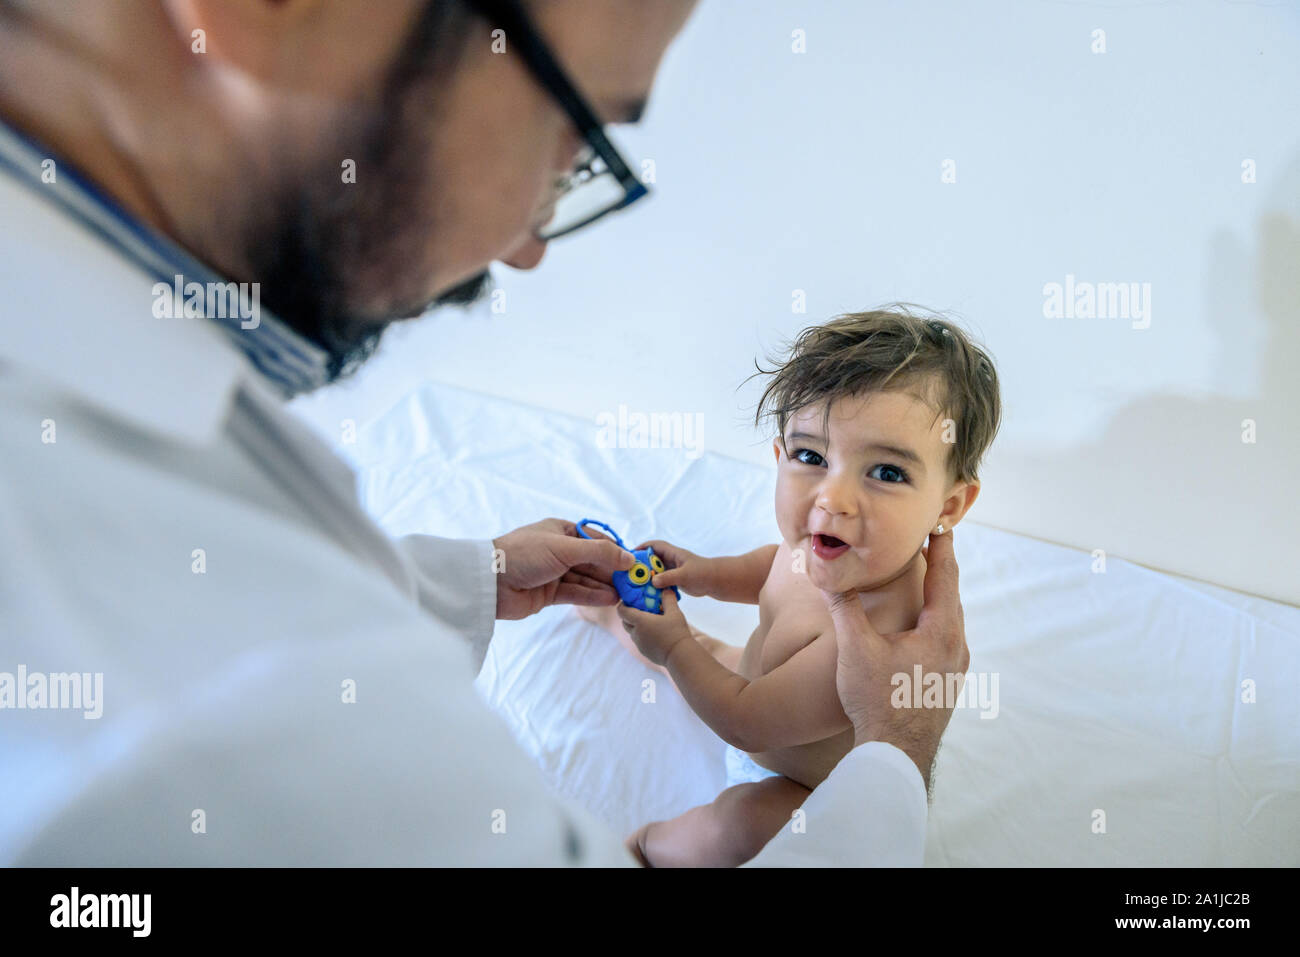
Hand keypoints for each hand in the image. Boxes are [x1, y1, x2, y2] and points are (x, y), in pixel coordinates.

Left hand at [492, 518, 634, 620]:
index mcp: (560, 530)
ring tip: (626, 593)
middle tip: (634, 581)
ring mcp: (554, 572)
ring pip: (585, 578)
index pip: (594, 539)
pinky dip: (592, 596)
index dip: (614, 550)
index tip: (634, 561)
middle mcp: (559, 550)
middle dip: (612, 570)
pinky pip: (576, 593)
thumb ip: (599, 553)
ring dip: (605, 585)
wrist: (490, 581)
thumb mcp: (565, 548)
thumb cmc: (524, 554)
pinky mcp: (549, 593)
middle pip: (592, 560)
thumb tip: (629, 558)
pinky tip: (610, 599)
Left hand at [615, 589, 692, 667]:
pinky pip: (639, 641)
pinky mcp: (644, 652)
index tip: (630, 600)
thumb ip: (668, 599)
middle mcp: (636, 633)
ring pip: (632, 632)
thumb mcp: (675, 612)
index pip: (622, 611)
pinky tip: (655, 633)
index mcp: (640, 621)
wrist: (680, 656)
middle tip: (640, 609)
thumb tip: (666, 589)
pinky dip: (643, 635)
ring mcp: (639, 644)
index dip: (623, 605)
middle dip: (629, 615)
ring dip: (636, 626)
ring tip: (649, 621)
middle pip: (625, 622)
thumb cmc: (676, 632)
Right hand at [634, 539, 715, 596]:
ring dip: (647, 576)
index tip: (630, 554)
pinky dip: (654, 585)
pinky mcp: (675, 580)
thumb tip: (653, 581)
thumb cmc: (703, 574)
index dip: (642, 547)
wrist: (717, 582)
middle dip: (641, 564)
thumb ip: (669, 577)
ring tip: (634, 584)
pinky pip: (661, 580)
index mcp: (674, 553)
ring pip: (655, 571)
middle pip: (652, 559)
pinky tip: (647, 592)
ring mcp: (673, 570)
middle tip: (629, 572)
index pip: (655, 545)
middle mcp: (672, 560)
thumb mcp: (685, 575)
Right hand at [820, 529, 967, 790]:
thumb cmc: (878, 701)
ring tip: (919, 579)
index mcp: (942, 630)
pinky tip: (912, 628)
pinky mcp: (945, 684)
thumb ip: (844, 607)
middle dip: (937, 567)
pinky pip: (942, 640)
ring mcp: (954, 668)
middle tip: (928, 542)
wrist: (896, 756)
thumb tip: (827, 571)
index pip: (945, 574)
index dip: (940, 545)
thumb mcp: (855, 648)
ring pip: (946, 620)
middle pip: (949, 595)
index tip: (939, 522)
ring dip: (933, 596)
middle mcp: (956, 646)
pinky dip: (930, 621)